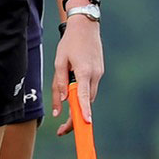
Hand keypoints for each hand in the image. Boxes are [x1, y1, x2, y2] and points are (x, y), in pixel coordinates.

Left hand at [52, 16, 102, 136]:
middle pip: (86, 102)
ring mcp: (98, 74)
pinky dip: (82, 96)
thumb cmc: (70, 43)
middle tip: (61, 131)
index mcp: (84, 72)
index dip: (83, 110)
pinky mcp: (98, 72)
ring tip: (64, 122)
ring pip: (88, 96)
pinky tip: (72, 98)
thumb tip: (62, 102)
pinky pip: (89, 89)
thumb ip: (59, 82)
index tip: (85, 123)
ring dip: (78, 107)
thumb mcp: (59, 62)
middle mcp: (94, 75)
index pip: (84, 95)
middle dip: (75, 118)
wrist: (86, 26)